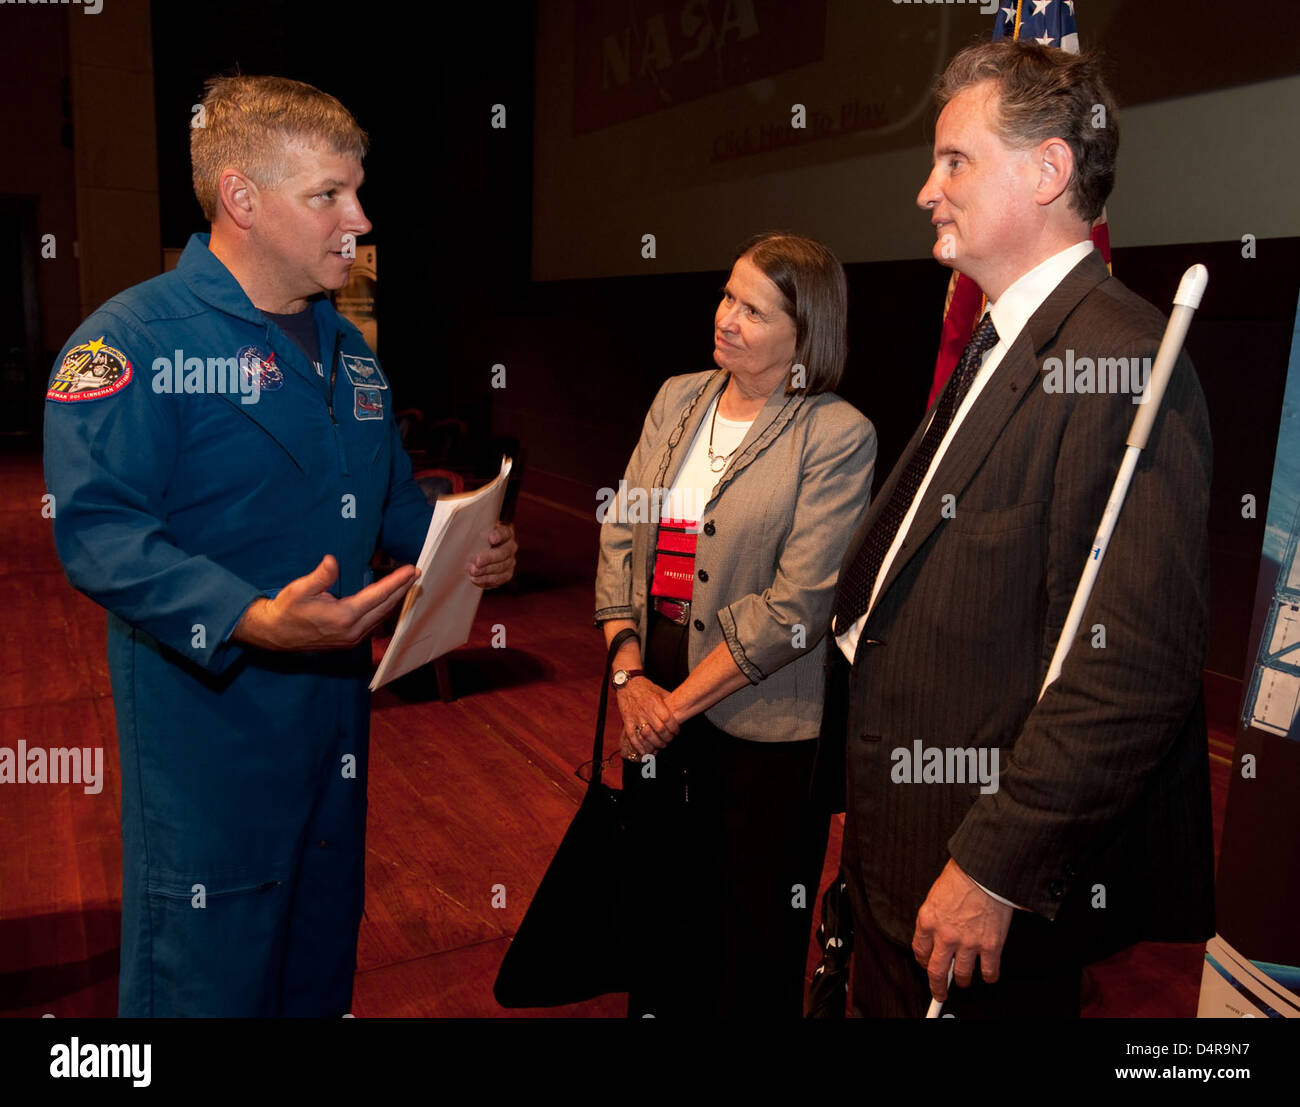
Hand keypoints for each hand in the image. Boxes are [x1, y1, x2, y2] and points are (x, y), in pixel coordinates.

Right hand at [233, 555, 418, 650]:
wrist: (275, 634)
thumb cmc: (287, 609)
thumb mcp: (299, 589)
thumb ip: (320, 576)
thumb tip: (332, 560)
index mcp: (344, 616)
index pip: (378, 595)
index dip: (396, 581)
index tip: (410, 570)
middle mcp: (353, 630)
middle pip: (385, 606)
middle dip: (402, 589)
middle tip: (415, 573)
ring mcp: (353, 638)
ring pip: (382, 616)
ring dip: (396, 600)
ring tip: (407, 585)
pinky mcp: (350, 641)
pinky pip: (374, 623)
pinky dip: (385, 610)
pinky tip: (389, 601)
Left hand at [468, 522, 516, 588]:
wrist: (483, 550)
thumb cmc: (478, 538)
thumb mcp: (478, 530)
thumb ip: (475, 529)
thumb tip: (461, 528)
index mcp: (506, 532)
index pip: (505, 532)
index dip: (499, 535)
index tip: (491, 538)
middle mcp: (511, 547)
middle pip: (503, 553)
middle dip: (489, 558)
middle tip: (477, 561)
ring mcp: (510, 561)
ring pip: (501, 567)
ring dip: (486, 571)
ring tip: (472, 572)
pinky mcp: (507, 574)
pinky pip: (499, 579)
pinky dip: (487, 580)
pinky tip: (476, 579)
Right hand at [615, 677, 679, 758]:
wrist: (627, 684)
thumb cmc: (646, 688)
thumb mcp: (660, 691)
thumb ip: (670, 700)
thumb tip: (684, 707)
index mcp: (655, 702)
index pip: (668, 719)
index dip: (674, 728)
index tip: (677, 732)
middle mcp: (646, 710)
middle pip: (659, 729)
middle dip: (667, 738)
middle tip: (670, 740)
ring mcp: (636, 716)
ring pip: (647, 735)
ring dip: (655, 743)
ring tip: (661, 746)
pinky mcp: (627, 721)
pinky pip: (633, 737)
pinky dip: (639, 746)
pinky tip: (646, 752)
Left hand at [911, 858, 1013, 1002]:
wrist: (986, 871)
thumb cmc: (963, 876)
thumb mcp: (936, 894)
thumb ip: (935, 917)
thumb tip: (936, 933)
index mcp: (928, 920)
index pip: (920, 950)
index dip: (923, 961)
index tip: (927, 965)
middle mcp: (945, 935)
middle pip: (936, 971)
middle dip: (937, 986)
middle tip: (939, 993)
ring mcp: (968, 942)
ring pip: (962, 975)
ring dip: (962, 980)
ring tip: (964, 981)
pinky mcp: (990, 945)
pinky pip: (988, 972)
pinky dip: (989, 976)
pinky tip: (988, 974)